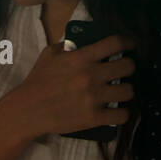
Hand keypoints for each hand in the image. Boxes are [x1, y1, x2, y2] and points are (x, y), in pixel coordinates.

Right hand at [10, 35, 135, 137]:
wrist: (29, 109)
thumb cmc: (38, 81)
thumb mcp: (49, 54)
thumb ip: (67, 46)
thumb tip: (79, 43)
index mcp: (81, 58)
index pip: (114, 43)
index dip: (128, 42)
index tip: (132, 44)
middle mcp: (91, 75)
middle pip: (127, 66)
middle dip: (128, 66)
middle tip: (124, 70)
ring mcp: (94, 97)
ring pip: (128, 91)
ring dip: (126, 90)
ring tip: (120, 91)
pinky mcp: (94, 117)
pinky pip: (122, 115)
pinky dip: (122, 113)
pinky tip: (117, 110)